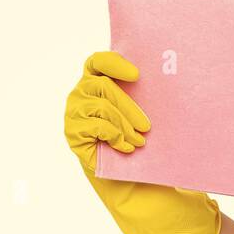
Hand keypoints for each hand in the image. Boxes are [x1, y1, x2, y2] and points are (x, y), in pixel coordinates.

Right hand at [64, 51, 150, 169]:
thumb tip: (161, 82)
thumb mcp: (135, 112)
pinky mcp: (73, 132)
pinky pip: (97, 126)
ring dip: (126, 126)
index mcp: (95, 81)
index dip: (114, 63)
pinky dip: (116, 137)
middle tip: (147, 126)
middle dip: (130, 107)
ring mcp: (73, 112)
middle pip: (104, 85)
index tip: (137, 75)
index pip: (97, 62)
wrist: (120, 171)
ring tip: (139, 141)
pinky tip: (126, 147)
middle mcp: (80, 93)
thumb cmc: (130, 136)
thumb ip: (138, 93)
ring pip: (102, 107)